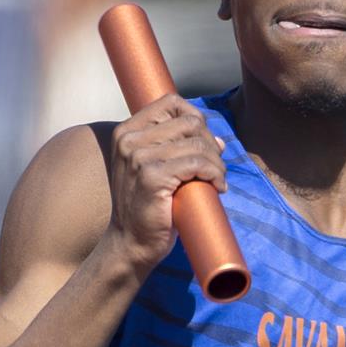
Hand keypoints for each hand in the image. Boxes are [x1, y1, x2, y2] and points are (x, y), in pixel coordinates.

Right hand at [101, 96, 227, 276]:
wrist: (131, 243)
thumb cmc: (148, 207)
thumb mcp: (155, 170)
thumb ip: (178, 149)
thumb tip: (219, 140)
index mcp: (126, 132)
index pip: (171, 103)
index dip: (196, 118)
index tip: (204, 143)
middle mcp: (129, 140)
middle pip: (189, 122)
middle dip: (210, 143)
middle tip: (215, 167)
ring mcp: (138, 158)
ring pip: (197, 144)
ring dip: (216, 162)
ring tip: (218, 180)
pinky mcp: (152, 177)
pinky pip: (197, 164)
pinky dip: (215, 174)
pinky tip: (218, 187)